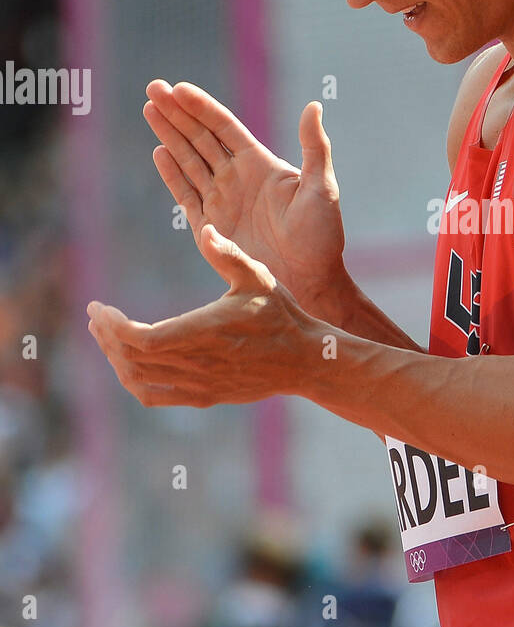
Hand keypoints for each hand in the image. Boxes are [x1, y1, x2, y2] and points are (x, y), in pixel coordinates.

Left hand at [87, 224, 320, 406]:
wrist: (304, 360)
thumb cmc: (281, 313)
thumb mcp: (259, 276)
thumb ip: (229, 254)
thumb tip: (204, 229)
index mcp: (205, 332)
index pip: (142, 338)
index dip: (113, 327)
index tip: (98, 308)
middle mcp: (198, 363)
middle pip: (132, 359)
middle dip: (107, 337)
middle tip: (97, 317)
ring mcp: (200, 383)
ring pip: (139, 380)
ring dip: (116, 359)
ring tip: (108, 337)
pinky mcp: (204, 395)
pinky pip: (155, 397)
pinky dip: (133, 382)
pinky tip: (129, 364)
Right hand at [143, 80, 345, 311]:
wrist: (310, 280)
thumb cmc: (322, 235)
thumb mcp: (322, 186)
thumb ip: (314, 147)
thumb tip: (314, 104)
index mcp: (260, 164)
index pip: (224, 127)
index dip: (201, 107)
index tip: (178, 88)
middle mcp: (237, 178)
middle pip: (200, 137)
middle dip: (177, 113)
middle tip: (153, 87)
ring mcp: (222, 201)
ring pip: (189, 160)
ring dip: (169, 135)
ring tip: (149, 109)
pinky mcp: (210, 228)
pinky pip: (186, 195)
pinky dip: (172, 174)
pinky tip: (159, 152)